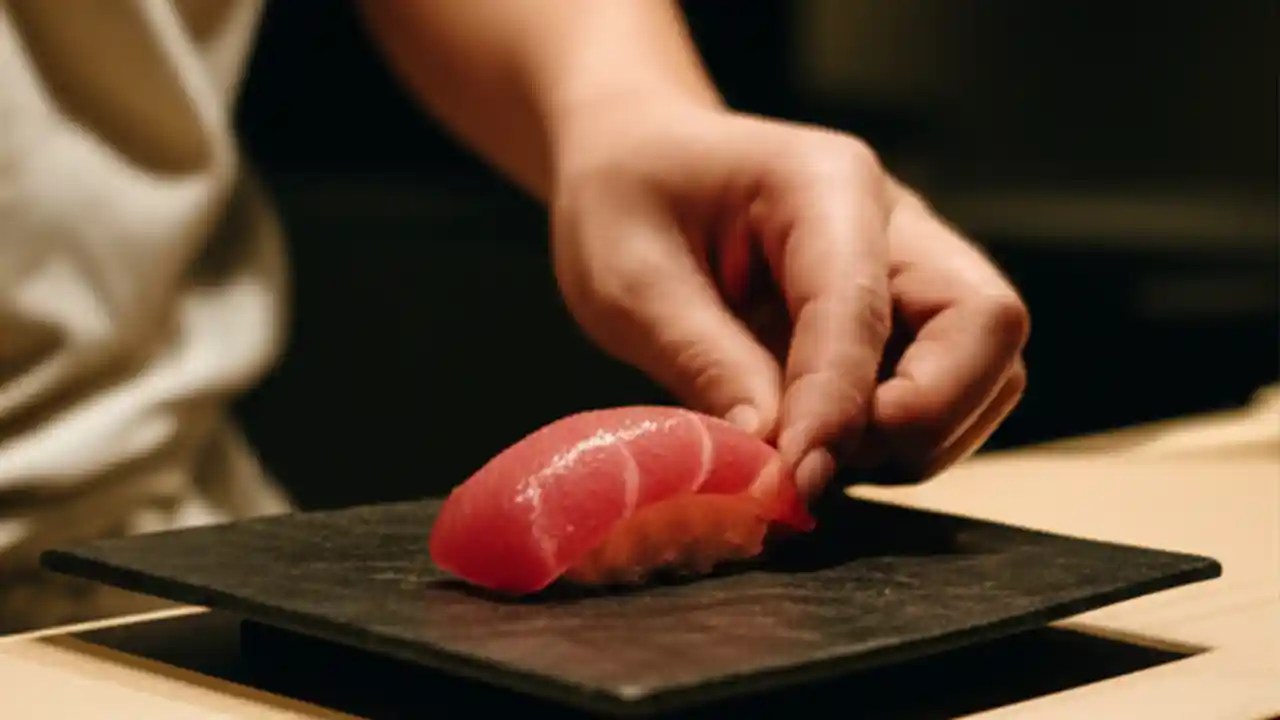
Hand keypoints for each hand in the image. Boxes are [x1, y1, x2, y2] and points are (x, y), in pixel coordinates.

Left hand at [549, 103, 1028, 499]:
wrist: (638, 163)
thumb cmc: (627, 200)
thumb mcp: (631, 281)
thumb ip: (705, 364)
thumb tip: (772, 462)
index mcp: (824, 185)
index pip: (864, 311)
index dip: (838, 409)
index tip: (793, 482)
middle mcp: (893, 221)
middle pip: (987, 328)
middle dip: (924, 418)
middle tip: (818, 462)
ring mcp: (907, 269)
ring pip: (985, 369)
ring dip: (916, 436)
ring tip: (806, 453)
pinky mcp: (901, 316)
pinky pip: (945, 389)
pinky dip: (897, 437)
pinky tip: (816, 440)